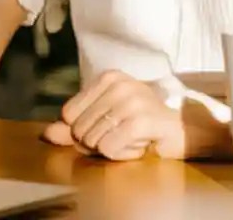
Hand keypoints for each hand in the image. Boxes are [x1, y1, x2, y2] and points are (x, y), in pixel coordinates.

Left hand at [41, 70, 231, 161]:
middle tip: (124, 134)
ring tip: (134, 138)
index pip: (69, 114)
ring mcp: (131, 100)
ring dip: (114, 149)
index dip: (84, 130)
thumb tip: (47, 134)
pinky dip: (124, 154)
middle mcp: (118, 84)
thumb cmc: (144, 124)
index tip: (110, 126)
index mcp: (107, 78)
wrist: (186, 131)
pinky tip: (141, 145)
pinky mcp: (141, 120)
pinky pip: (110, 149)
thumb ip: (75, 127)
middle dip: (99, 141)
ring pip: (94, 141)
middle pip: (80, 130)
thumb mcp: (106, 121)